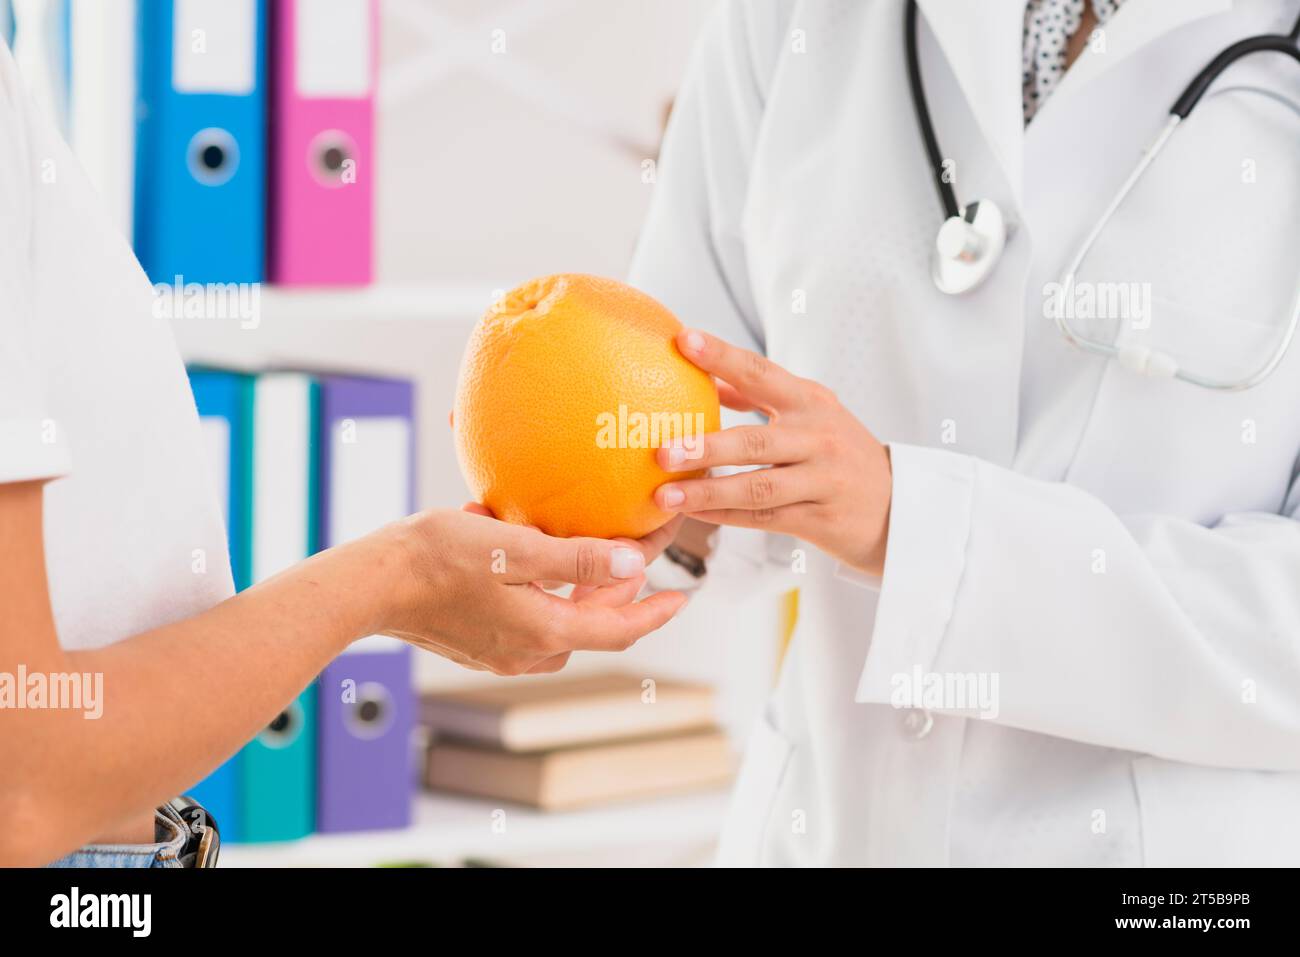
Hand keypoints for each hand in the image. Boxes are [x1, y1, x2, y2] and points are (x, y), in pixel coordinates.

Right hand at [379, 509, 686, 674]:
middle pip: (591, 627)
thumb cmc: (436, 559)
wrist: (369, 585)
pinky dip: (542, 593)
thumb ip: (577, 557)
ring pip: (559, 625)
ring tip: (585, 555)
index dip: (655, 614)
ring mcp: (499, 652)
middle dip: (617, 596)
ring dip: (579, 594)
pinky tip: (527, 556)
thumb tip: (632, 561)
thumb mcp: (515, 547)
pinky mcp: (477, 643)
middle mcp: (525, 651)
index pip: (618, 629)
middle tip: (631, 559)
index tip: (682, 597)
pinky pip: (525, 619)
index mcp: (543, 631)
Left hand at [653, 329, 891, 575]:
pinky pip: (765, 519)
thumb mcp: (812, 414)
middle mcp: (818, 438)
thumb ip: (761, 397)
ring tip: (665, 496)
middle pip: (755, 441)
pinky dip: (726, 517)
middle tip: (661, 450)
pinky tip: (693, 514)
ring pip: (757, 487)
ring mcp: (822, 481)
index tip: (683, 340)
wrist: (898, 507)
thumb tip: (709, 378)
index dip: (721, 356)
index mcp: (811, 402)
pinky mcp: (821, 520)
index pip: (761, 373)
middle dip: (706, 446)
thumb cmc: (841, 454)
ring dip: (708, 492)